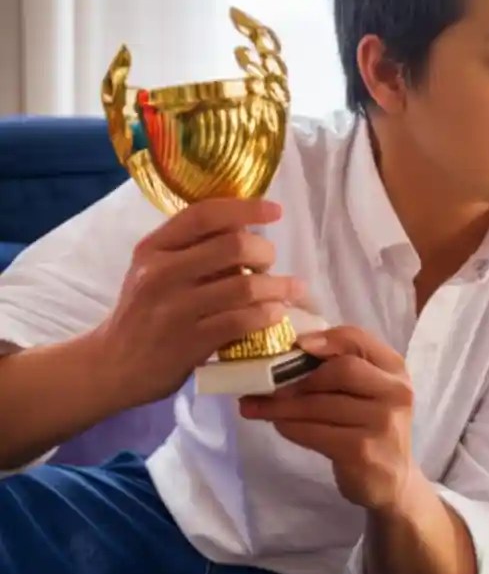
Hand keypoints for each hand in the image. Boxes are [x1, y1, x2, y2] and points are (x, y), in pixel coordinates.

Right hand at [98, 198, 304, 406]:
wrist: (112, 366)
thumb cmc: (143, 313)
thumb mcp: (154, 271)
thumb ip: (191, 249)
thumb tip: (247, 228)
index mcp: (153, 248)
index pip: (204, 214)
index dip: (246, 208)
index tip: (274, 210)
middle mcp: (160, 274)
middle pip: (234, 246)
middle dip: (265, 251)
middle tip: (270, 263)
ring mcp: (174, 309)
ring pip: (244, 287)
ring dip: (278, 287)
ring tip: (290, 290)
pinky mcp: (189, 342)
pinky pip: (242, 321)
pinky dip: (268, 314)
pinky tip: (276, 314)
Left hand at [239, 326, 415, 512]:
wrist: (391, 478)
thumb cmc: (371, 426)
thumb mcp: (367, 390)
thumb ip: (340, 367)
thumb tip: (287, 352)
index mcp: (394, 369)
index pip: (358, 339)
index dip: (325, 339)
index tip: (294, 344)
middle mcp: (395, 392)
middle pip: (340, 370)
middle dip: (296, 376)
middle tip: (263, 383)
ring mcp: (381, 423)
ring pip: (319, 404)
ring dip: (280, 405)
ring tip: (253, 406)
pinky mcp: (362, 451)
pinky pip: (313, 432)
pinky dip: (289, 427)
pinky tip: (277, 425)